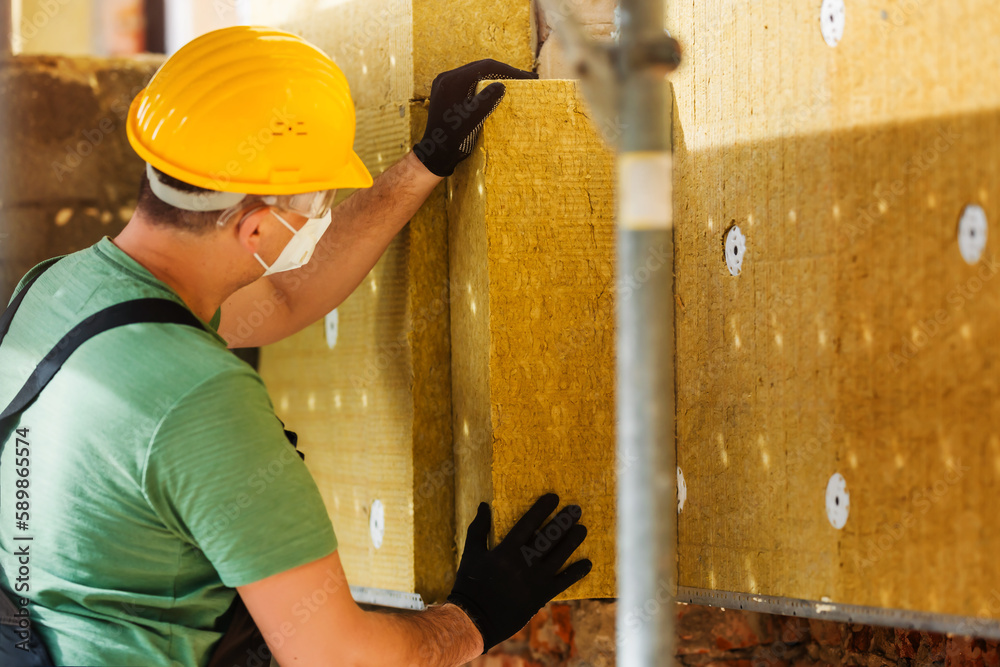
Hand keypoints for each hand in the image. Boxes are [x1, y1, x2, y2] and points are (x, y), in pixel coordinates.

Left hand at [412, 59, 537, 176]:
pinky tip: (495, 89)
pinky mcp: (446, 93)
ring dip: (494, 77)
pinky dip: (483, 84)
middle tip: (524, 77)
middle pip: (479, 68)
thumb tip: (501, 84)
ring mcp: (445, 84)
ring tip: (513, 81)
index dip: (507, 70)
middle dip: (502, 71)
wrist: (435, 153)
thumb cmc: (453, 137)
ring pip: (474, 74)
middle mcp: (446, 78)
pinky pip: (468, 83)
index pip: (485, 67)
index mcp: (453, 80)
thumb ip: (487, 99)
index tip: (525, 76)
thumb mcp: (473, 118)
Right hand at [447, 493, 591, 652]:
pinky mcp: (542, 596)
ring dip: (572, 541)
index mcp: (506, 550)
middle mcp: (524, 563)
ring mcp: (535, 580)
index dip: (542, 509)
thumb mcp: (471, 553)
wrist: (475, 619)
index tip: (554, 497)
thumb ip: (479, 528)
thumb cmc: (470, 584)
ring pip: (560, 556)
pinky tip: (587, 563)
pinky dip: (576, 572)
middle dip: (564, 521)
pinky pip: (563, 582)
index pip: (529, 523)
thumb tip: (484, 505)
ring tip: (582, 529)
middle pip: (549, 537)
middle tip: (576, 509)